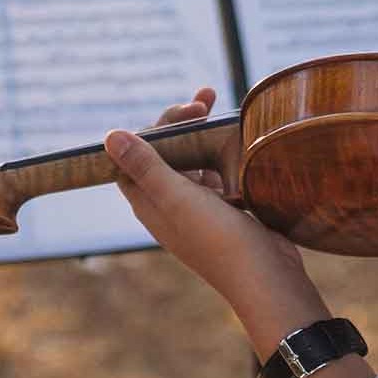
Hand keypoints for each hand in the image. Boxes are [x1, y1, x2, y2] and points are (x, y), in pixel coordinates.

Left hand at [106, 88, 324, 358]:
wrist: (267, 278)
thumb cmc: (219, 240)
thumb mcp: (178, 198)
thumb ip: (145, 166)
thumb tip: (110, 136)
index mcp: (150, 203)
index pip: (134, 156)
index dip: (152, 128)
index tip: (183, 111)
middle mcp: (169, 206)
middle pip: (165, 154)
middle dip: (181, 123)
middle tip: (206, 98)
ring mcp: (198, 210)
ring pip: (193, 161)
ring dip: (204, 133)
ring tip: (222, 109)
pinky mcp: (225, 212)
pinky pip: (217, 174)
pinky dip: (224, 154)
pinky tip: (239, 142)